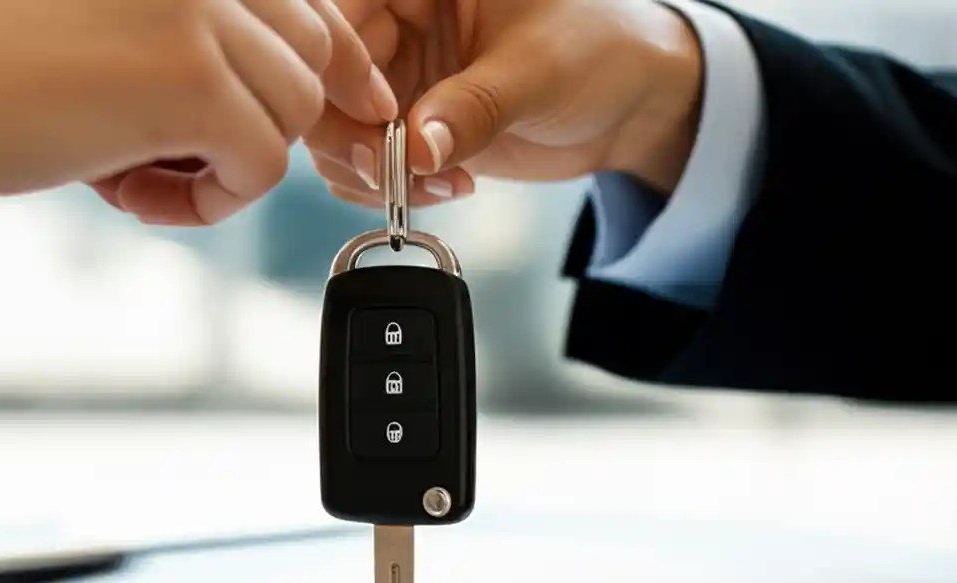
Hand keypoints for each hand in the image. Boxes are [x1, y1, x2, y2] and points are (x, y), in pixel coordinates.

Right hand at [0, 0, 396, 223]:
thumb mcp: (93, 24)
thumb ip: (180, 37)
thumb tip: (257, 91)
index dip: (333, 54)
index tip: (357, 100)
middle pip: (308, 52)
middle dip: (269, 119)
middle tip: (201, 159)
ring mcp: (197, 8)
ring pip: (289, 112)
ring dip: (225, 164)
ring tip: (133, 175)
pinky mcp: (191, 77)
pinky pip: (264, 164)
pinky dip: (211, 200)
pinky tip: (133, 195)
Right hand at [306, 0, 703, 207]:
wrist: (630, 102)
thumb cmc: (600, 49)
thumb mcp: (537, 70)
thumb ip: (472, 108)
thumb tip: (415, 149)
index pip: (341, 20)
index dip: (343, 73)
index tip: (385, 117)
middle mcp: (397, 24)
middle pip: (326, 83)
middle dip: (352, 139)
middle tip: (396, 173)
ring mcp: (397, 79)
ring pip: (337, 131)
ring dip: (371, 173)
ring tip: (438, 182)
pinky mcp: (408, 126)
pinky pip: (365, 163)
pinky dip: (389, 188)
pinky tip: (443, 185)